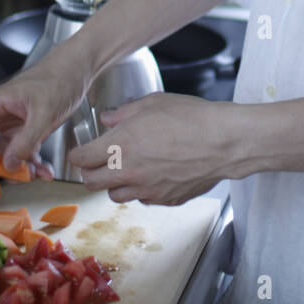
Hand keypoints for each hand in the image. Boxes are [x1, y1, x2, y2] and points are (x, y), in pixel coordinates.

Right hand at [0, 52, 93, 178]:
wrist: (78, 70)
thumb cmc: (60, 78)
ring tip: (31, 175)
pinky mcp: (28, 129)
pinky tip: (45, 170)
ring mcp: (13, 123)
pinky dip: (31, 164)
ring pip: (3, 152)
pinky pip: (22, 152)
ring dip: (14, 168)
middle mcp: (0, 114)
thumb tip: (9, 165)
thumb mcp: (44, 112)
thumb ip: (26, 140)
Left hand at [68, 94, 235, 205]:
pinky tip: (154, 174)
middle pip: (91, 183)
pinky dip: (142, 190)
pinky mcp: (164, 199)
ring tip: (129, 168)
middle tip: (99, 162)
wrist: (224, 142)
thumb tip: (108, 119)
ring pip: (115, 196)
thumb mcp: (154, 103)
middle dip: (91, 172)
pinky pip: (143, 199)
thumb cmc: (192, 118)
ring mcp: (146, 189)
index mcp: (121, 145)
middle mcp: (128, 171)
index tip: (82, 152)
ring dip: (116, 184)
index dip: (79, 154)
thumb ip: (125, 113)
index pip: (81, 159)